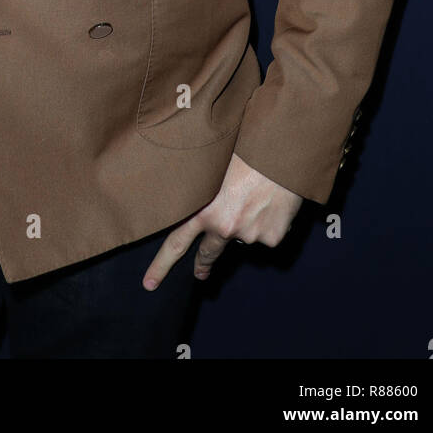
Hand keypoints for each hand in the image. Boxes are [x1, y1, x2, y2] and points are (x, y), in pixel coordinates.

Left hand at [142, 153, 302, 288]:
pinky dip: (269, 221)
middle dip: (202, 265)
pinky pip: (267, 233)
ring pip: (243, 234)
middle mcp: (225, 227)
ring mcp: (250, 235)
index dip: (162, 265)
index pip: (176, 243)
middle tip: (200, 274)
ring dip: (246, 221)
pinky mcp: (273, 238)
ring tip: (257, 193)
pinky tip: (273, 201)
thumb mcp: (212, 165)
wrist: (282, 152)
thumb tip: (191, 189)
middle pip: (209, 253)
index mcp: (204, 209)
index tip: (149, 283)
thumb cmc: (244, 148)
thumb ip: (201, 185)